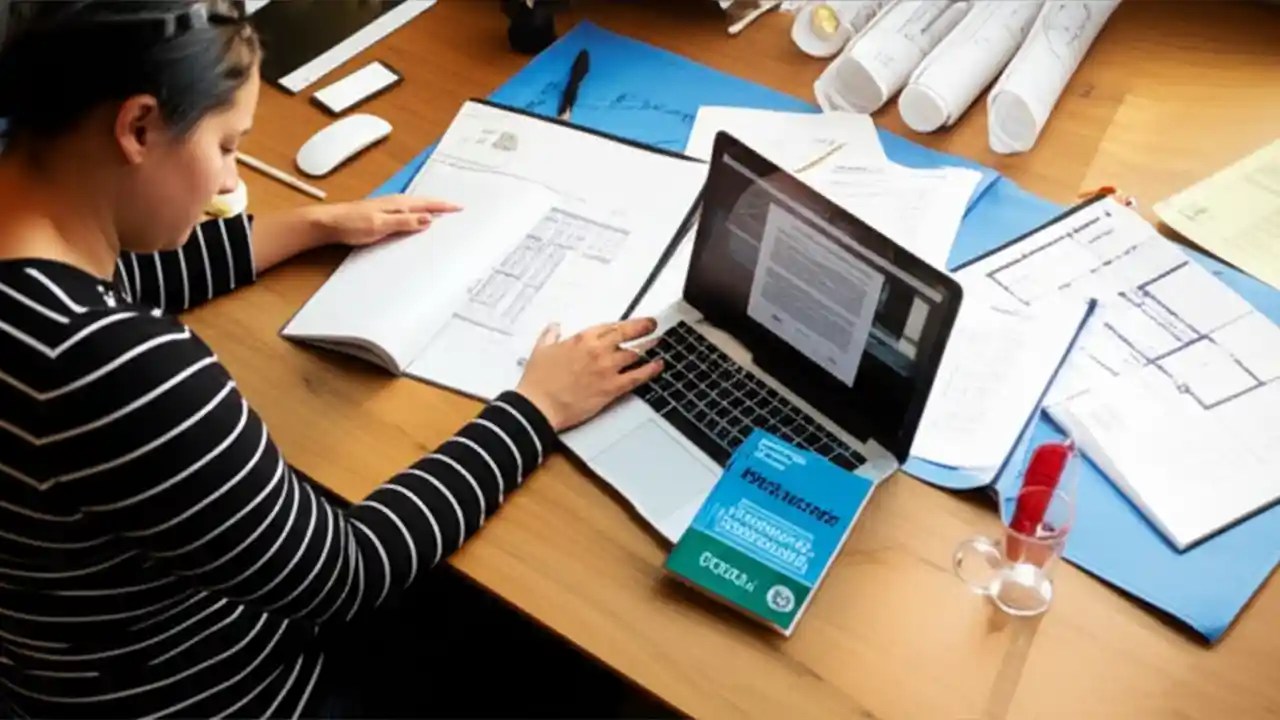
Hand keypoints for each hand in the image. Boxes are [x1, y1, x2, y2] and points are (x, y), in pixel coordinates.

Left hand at [313, 194, 460, 246]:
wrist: (328, 223)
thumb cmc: (352, 224)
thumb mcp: (380, 225)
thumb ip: (404, 222)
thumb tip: (428, 219)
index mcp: (398, 204)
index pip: (427, 205)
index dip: (443, 207)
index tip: (459, 207)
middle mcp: (395, 202)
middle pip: (423, 203)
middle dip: (440, 206)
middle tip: (456, 208)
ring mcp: (388, 207)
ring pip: (416, 207)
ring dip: (429, 209)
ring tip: (443, 214)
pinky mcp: (382, 214)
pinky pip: (406, 212)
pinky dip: (417, 214)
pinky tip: (417, 220)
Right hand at [516, 318, 664, 431]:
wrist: (539, 406)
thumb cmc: (538, 381)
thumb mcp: (540, 350)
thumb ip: (550, 336)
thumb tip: (554, 327)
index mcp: (582, 339)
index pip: (612, 326)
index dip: (626, 323)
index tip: (634, 322)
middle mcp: (598, 350)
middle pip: (628, 334)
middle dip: (644, 328)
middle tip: (653, 325)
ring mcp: (607, 369)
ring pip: (635, 353)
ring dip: (649, 347)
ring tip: (658, 344)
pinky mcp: (611, 388)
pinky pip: (637, 377)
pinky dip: (650, 370)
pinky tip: (659, 365)